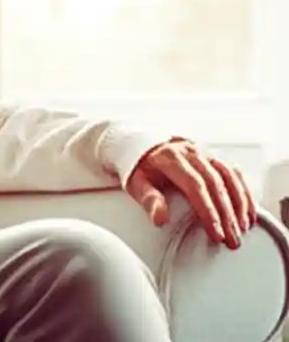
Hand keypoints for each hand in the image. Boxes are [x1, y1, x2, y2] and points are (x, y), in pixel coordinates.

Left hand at [126, 138, 256, 248]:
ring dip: (240, 205)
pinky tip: (249, 214)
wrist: (146, 146)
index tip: (217, 234)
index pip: (195, 186)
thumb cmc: (141, 169)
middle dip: (227, 215)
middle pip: (215, 184)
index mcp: (170, 158)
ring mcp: (205, 152)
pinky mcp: (215, 156)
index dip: (208, 211)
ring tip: (243, 230)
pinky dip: (245, 194)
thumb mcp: (136, 183)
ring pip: (229, 178)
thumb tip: (160, 220)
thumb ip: (148, 200)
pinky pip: (235, 174)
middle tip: (233, 240)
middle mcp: (191, 152)